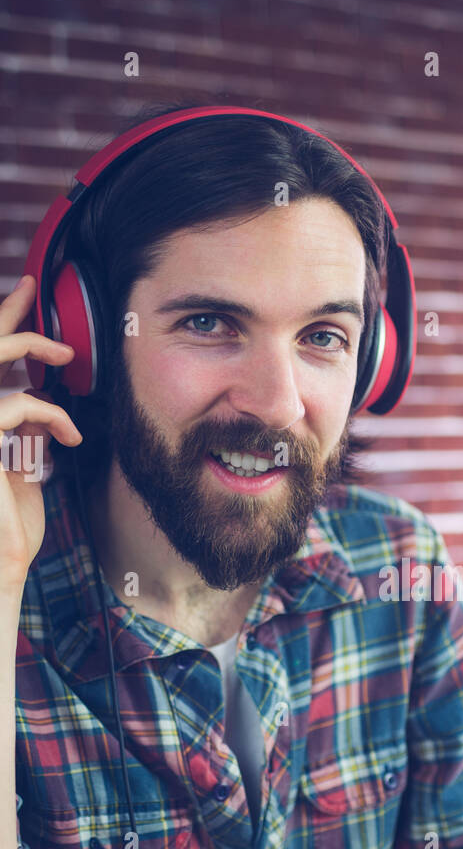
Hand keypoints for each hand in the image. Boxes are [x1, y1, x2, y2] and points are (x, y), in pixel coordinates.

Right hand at [0, 275, 80, 590]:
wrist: (3, 561)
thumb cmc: (11, 525)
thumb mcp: (21, 469)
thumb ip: (24, 436)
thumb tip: (36, 406)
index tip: (21, 298)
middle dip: (4, 313)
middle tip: (30, 286)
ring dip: (31, 346)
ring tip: (64, 353)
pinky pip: (19, 406)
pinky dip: (51, 413)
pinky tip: (69, 436)